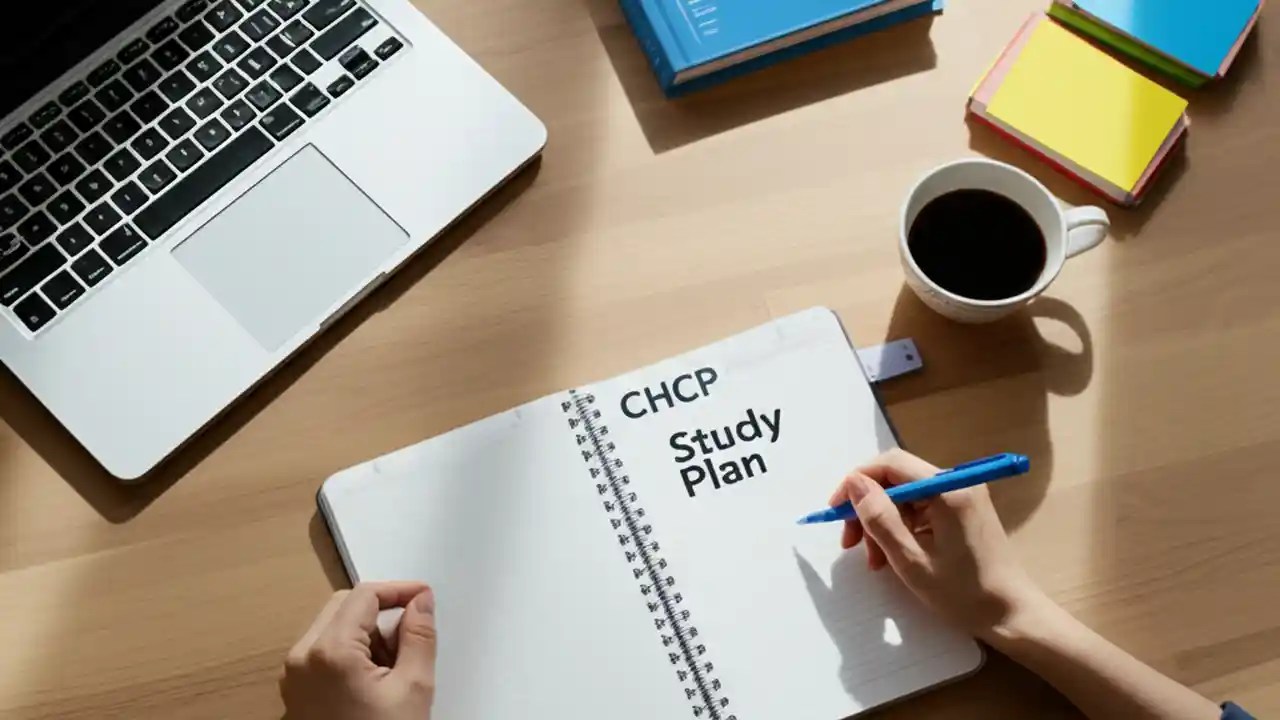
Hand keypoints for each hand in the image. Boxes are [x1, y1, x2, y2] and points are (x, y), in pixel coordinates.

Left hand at [281, 582, 436, 719]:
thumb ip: (419, 636)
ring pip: (333, 628)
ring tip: (394, 668)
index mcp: (330, 652)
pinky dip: (351, 653)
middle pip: (344, 606)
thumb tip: (421, 601)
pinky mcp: (295, 691)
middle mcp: (303, 657)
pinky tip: (375, 681)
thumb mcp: (413, 688)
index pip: (365, 595)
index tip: (424, 597)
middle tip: (411, 638)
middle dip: (380, 613)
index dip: (398, 590)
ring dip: (366, 635)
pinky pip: (323, 652)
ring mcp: (294, 676)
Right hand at [830, 449, 1047, 639]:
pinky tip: (893, 556)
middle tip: (850, 543)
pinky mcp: (962, 511)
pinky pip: (920, 509)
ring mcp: (962, 496)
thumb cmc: (964, 593)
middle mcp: (957, 483)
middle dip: (868, 507)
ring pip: (905, 496)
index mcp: (948, 489)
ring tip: (874, 560)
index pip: (891, 464)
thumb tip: (854, 484)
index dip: (857, 483)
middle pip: (896, 478)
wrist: (1012, 615)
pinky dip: (901, 529)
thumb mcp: (912, 560)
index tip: (836, 512)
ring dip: (882, 523)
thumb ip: (880, 518)